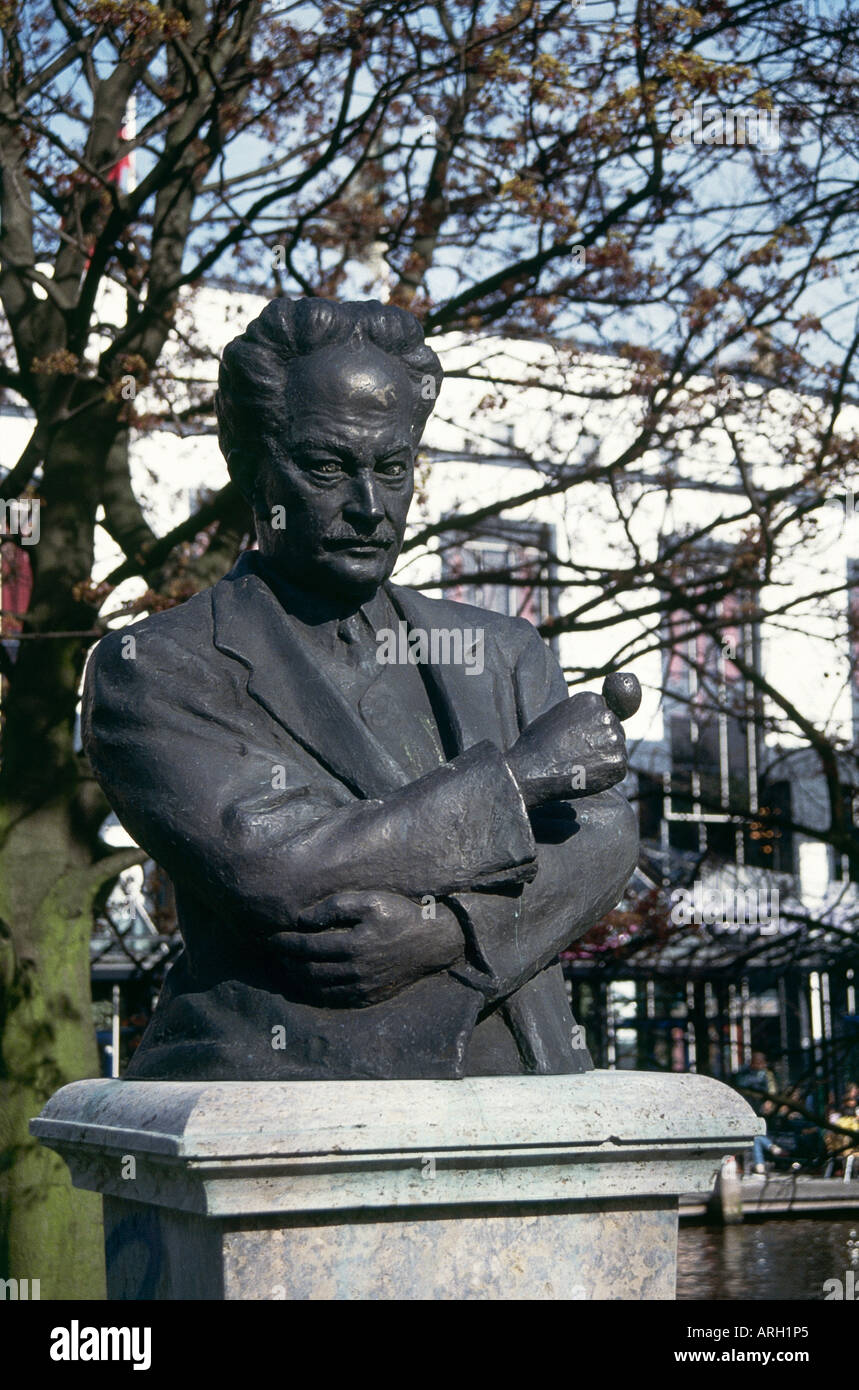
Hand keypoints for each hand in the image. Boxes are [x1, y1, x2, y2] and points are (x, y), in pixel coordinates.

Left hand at [268, 890, 464, 1007]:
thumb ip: (335, 907)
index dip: (285, 943)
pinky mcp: (368, 997)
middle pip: (307, 971)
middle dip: (285, 962)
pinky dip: (313, 995)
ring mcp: (361, 987)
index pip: (306, 947)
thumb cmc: (400, 914)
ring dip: (294, 981)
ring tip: (282, 969)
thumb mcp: (370, 900)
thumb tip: (304, 920)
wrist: (433, 941)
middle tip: (272, 953)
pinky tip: (304, 987)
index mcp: (352, 945)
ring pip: (317, 990)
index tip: (271, 937)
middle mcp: (354, 971)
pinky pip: (334, 1000)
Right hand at [505, 690, 627, 808]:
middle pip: (614, 730)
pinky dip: (605, 775)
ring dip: (604, 759)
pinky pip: (617, 769)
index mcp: (591, 700)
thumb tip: (606, 714)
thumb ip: (582, 712)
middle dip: (601, 743)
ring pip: (617, 750)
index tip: (574, 741)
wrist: (530, 770)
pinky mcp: (618, 762)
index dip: (591, 731)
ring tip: (579, 765)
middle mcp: (606, 715)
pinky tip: (585, 774)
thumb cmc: (537, 745)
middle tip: (576, 756)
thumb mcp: (557, 715)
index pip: (604, 714)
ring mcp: (614, 738)